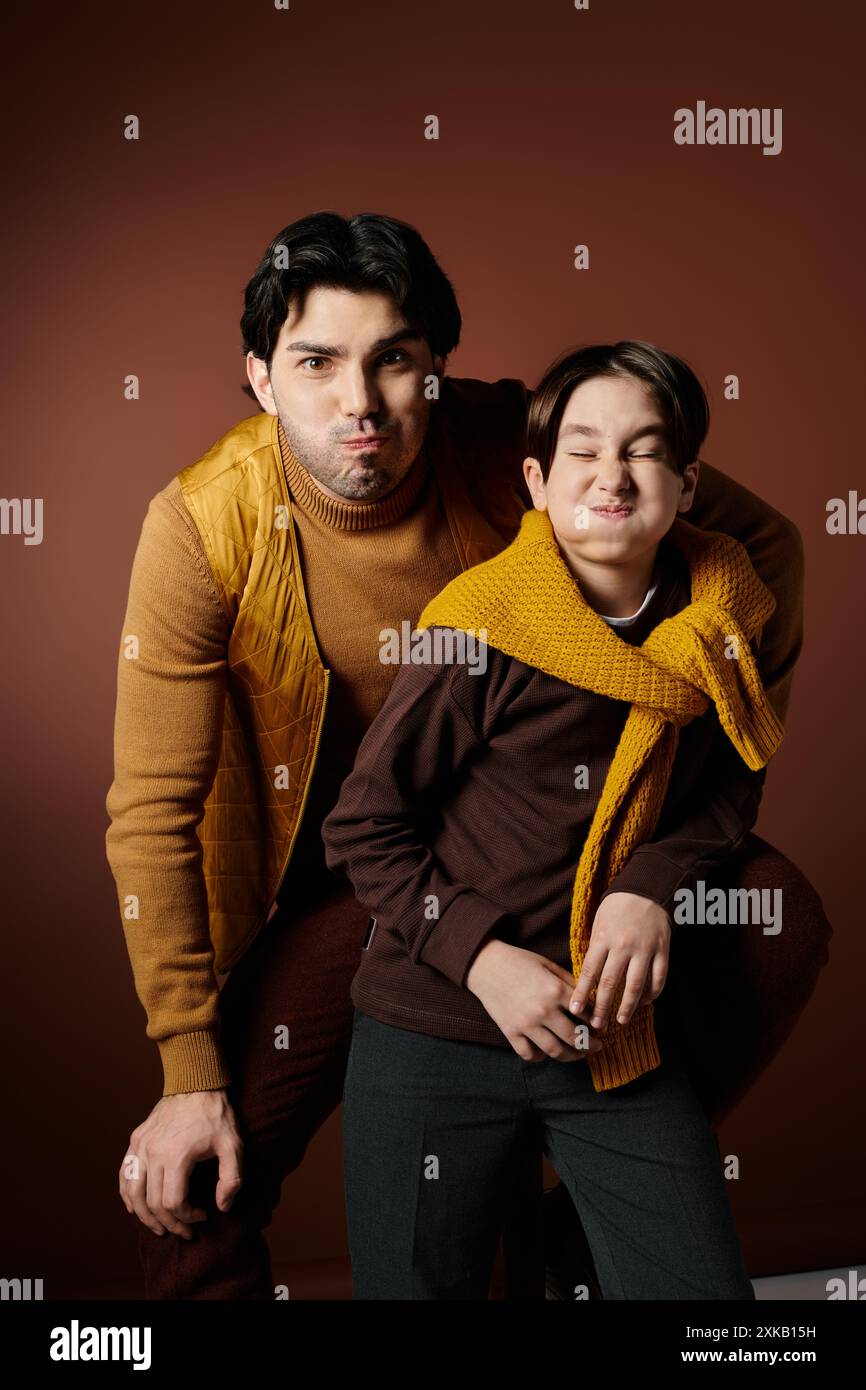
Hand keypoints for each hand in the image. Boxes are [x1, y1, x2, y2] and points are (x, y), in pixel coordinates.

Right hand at [119, 1090, 243, 1238]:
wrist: (196, 1082)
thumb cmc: (216, 1115)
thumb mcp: (233, 1145)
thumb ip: (232, 1178)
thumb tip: (223, 1206)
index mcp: (176, 1156)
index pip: (172, 1203)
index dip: (187, 1217)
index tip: (202, 1215)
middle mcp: (153, 1152)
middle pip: (152, 1203)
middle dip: (169, 1223)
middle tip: (184, 1231)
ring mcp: (141, 1146)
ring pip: (133, 1194)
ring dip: (144, 1216)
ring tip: (159, 1227)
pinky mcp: (136, 1140)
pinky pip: (124, 1175)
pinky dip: (127, 1196)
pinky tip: (136, 1207)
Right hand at [465, 939, 604, 1062]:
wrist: (485, 965)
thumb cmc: (519, 961)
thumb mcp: (548, 965)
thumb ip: (569, 982)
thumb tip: (589, 999)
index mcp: (555, 990)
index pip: (586, 1014)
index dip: (597, 1022)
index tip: (602, 1027)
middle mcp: (543, 1010)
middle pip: (575, 1038)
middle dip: (591, 1045)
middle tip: (597, 1046)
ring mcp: (526, 1024)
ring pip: (556, 1051)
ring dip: (572, 1056)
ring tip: (578, 1054)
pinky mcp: (511, 1032)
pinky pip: (530, 1054)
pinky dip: (540, 1057)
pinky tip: (546, 1051)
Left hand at [568, 892, 670, 1032]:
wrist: (646, 888)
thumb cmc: (617, 907)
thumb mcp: (599, 923)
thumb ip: (595, 948)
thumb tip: (587, 977)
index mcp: (603, 939)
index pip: (589, 972)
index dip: (582, 993)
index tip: (575, 1011)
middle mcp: (623, 946)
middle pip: (611, 983)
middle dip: (602, 1007)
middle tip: (597, 1025)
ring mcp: (644, 949)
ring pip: (636, 985)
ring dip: (627, 1006)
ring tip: (621, 1020)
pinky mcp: (662, 950)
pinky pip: (659, 977)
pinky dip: (653, 993)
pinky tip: (645, 1002)